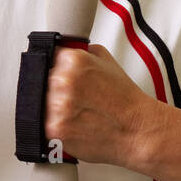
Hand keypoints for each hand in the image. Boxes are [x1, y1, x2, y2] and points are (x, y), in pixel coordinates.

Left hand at [43, 43, 155, 167]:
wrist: (138, 129)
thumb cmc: (124, 99)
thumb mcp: (106, 60)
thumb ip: (80, 52)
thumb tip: (61, 50)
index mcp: (73, 60)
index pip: (47, 58)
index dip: (56, 70)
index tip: (63, 79)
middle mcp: (63, 81)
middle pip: (43, 82)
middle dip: (56, 91)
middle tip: (77, 99)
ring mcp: (57, 106)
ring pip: (42, 104)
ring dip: (55, 110)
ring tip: (79, 113)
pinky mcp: (55, 129)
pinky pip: (45, 125)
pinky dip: (58, 127)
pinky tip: (76, 125)